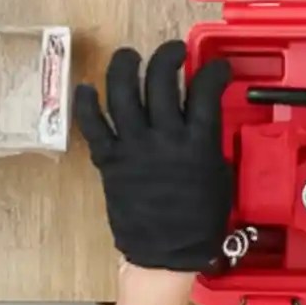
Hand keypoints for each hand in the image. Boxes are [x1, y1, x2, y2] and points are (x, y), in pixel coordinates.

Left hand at [74, 41, 231, 270]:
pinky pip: (93, 125)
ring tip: (130, 55)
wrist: (165, 253)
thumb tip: (202, 114)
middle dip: (169, 56)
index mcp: (198, 142)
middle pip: (162, 80)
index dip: (214, 70)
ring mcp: (133, 147)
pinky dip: (86, 104)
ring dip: (125, 66)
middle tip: (173, 52)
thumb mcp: (219, 173)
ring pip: (123, 93)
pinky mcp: (109, 159)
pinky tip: (86, 87)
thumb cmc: (200, 217)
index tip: (217, 67)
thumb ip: (210, 140)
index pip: (206, 90)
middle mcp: (164, 137)